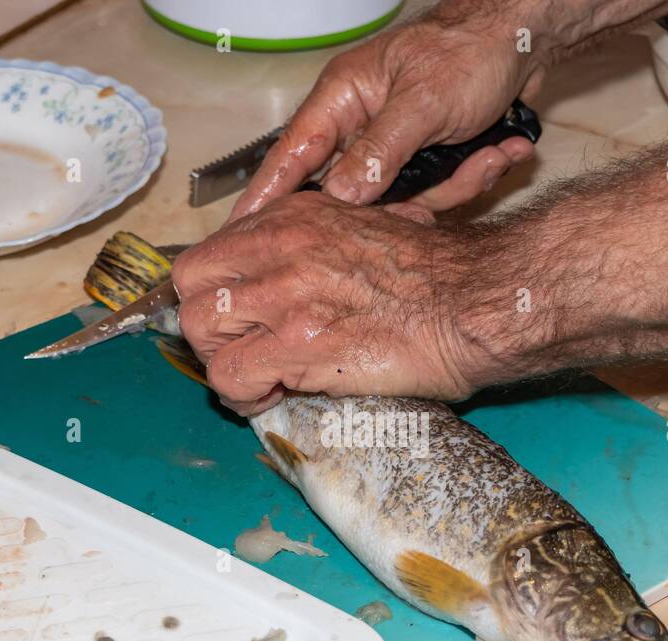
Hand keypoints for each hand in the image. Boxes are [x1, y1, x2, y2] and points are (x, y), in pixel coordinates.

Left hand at [174, 192, 501, 413]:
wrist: (477, 300)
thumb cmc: (440, 274)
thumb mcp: (370, 229)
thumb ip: (321, 246)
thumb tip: (297, 278)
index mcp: (295, 216)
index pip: (213, 250)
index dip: (217, 292)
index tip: (241, 321)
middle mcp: (281, 245)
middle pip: (190, 284)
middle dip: (207, 327)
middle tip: (242, 351)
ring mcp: (286, 292)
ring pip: (198, 328)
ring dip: (222, 362)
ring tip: (258, 380)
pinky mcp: (298, 341)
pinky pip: (229, 376)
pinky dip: (242, 396)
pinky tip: (273, 398)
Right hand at [230, 5, 542, 217]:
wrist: (524, 39)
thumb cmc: (467, 52)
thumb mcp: (422, 104)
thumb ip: (378, 153)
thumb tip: (338, 198)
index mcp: (343, 101)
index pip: (292, 156)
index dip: (265, 196)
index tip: (241, 232)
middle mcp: (363, 127)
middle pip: (356, 193)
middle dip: (403, 204)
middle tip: (424, 218)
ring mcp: (397, 148)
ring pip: (406, 199)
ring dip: (458, 183)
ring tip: (496, 154)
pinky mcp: (429, 160)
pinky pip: (440, 191)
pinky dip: (477, 175)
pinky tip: (507, 148)